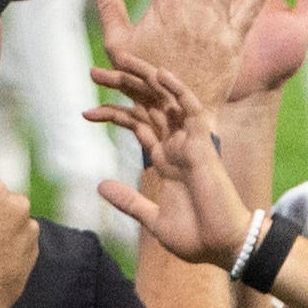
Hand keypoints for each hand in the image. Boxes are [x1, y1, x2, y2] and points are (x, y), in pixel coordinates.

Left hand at [85, 44, 249, 265]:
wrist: (222, 247)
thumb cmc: (195, 237)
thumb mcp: (153, 219)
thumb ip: (129, 201)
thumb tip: (100, 186)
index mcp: (164, 160)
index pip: (136, 125)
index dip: (112, 115)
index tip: (85, 113)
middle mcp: (176, 146)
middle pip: (147, 105)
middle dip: (121, 87)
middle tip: (93, 73)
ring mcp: (189, 143)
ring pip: (166, 99)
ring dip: (144, 78)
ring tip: (119, 60)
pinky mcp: (203, 145)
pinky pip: (191, 109)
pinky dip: (178, 90)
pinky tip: (160, 73)